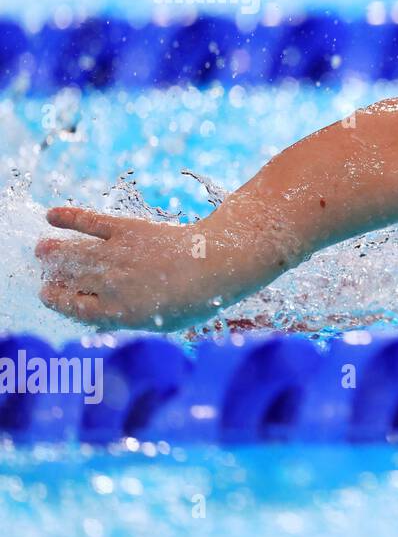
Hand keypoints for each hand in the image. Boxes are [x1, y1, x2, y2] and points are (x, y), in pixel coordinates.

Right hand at [36, 207, 215, 329]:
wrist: (216, 263)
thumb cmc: (197, 298)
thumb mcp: (162, 321)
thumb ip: (131, 315)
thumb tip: (108, 313)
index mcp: (117, 312)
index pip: (73, 306)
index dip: (57, 299)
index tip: (48, 293)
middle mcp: (109, 285)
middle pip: (70, 278)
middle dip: (54, 274)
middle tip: (47, 270)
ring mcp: (116, 256)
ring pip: (73, 253)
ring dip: (53, 250)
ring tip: (43, 248)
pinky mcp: (126, 230)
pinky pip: (90, 222)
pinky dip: (69, 217)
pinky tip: (52, 215)